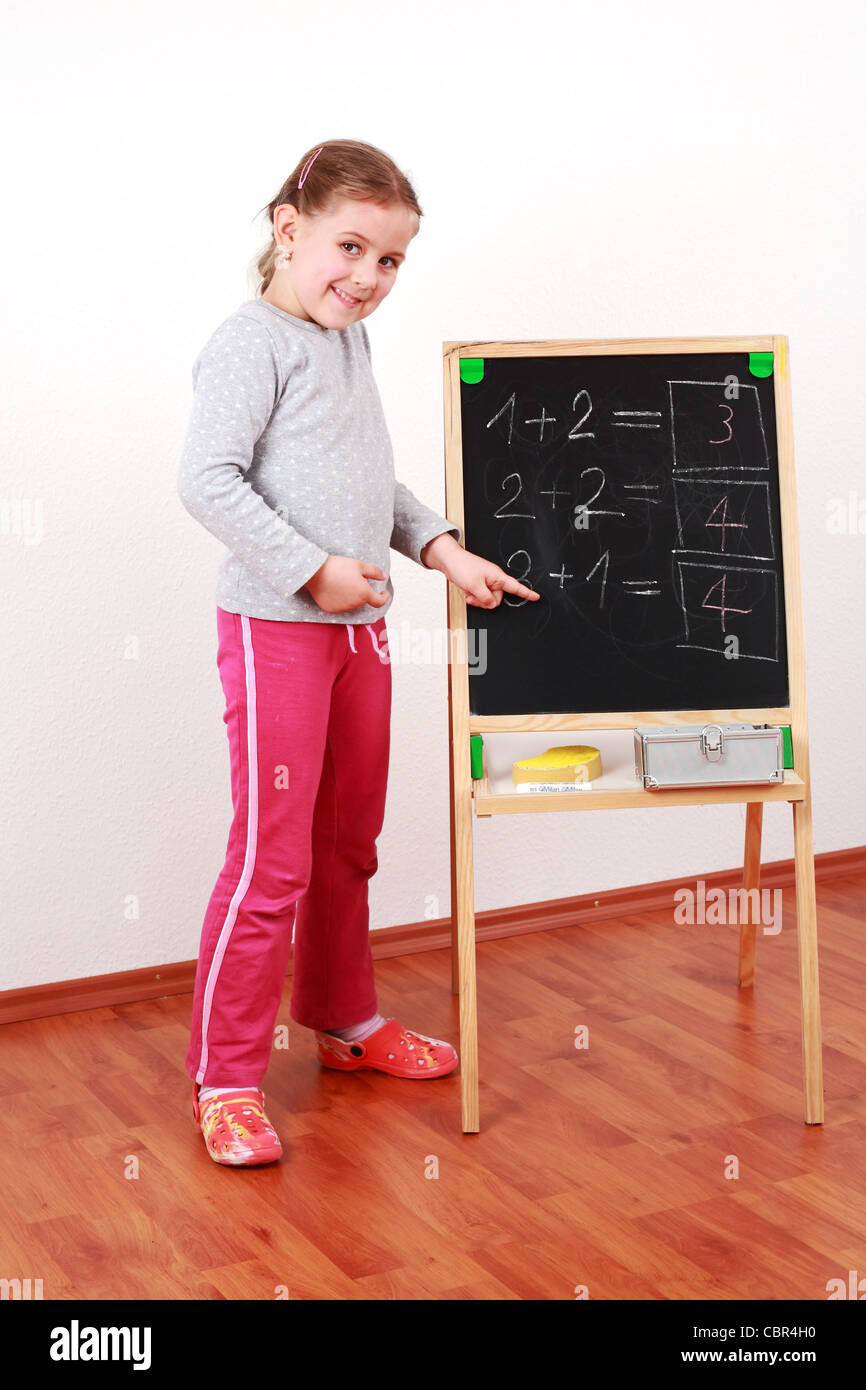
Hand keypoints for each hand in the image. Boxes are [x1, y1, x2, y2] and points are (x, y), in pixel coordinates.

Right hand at [304, 555, 388, 612]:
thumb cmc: (338, 566)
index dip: (383, 598)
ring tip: (342, 582)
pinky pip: (339, 606)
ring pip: (351, 603)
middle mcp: (354, 604)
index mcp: (364, 594)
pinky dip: (340, 599)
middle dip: (363, 591)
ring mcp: (342, 608)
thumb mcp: (359, 565)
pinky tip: (334, 588)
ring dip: (351, 596)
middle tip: (354, 578)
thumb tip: (384, 577)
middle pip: (363, 600)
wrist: (315, 571)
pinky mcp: (331, 609)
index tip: (383, 593)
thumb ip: (374, 572)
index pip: (379, 602)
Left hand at [422, 534, 539, 607]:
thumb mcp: (475, 586)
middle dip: (485, 601)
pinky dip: (474, 597)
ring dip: (478, 600)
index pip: (516, 586)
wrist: (449, 561)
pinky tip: (467, 592)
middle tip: (473, 595)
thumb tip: (492, 605)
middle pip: (497, 598)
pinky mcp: (478, 584)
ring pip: (487, 599)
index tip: (536, 597)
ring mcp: (486, 582)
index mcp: (497, 576)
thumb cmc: (462, 566)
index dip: (527, 593)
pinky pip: (480, 596)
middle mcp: (493, 579)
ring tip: (469, 592)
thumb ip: (486, 598)